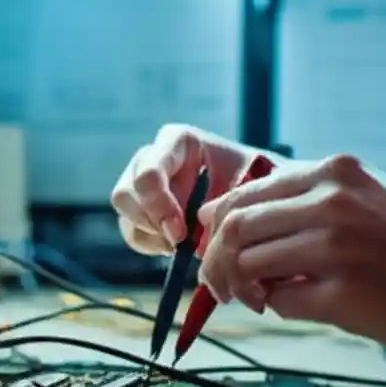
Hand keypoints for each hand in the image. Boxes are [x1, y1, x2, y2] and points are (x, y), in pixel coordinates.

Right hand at [111, 125, 277, 254]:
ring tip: (184, 244)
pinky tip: (179, 244)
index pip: (149, 172)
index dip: (159, 205)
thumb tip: (197, 238)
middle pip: (127, 191)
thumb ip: (225, 203)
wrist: (260, 193)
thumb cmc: (259, 182)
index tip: (181, 234)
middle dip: (151, 222)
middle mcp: (153, 157)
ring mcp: (142, 182)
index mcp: (179, 142)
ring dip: (152, 234)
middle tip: (179, 244)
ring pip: (125, 212)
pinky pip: (133, 231)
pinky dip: (153, 244)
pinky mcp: (140, 208)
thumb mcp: (252, 185)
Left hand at [198, 154, 385, 366]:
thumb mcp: (372, 203)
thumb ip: (313, 204)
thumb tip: (233, 223)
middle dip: (216, 260)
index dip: (220, 223)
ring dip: (241, 287)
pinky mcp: (341, 294)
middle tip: (220, 286)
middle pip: (235, 226)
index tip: (213, 244)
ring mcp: (336, 246)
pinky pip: (279, 302)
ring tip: (259, 299)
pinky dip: (278, 309)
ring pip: (247, 264)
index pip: (248, 192)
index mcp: (339, 172)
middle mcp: (334, 200)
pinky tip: (301, 309)